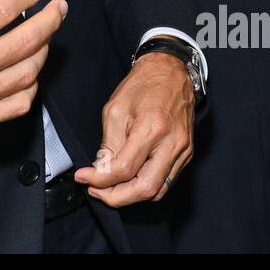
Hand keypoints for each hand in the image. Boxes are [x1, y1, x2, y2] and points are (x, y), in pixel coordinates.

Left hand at [73, 52, 193, 205]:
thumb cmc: (143, 86)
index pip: (125, 168)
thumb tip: (102, 171)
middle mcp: (172, 143)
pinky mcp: (186, 153)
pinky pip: (166, 181)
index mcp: (152, 128)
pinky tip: (129, 181)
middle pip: (145, 188)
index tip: (83, 178)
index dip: (100, 179)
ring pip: (158, 190)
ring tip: (110, 188)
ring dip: (131, 196)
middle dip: (117, 197)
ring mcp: (182, 150)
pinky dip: (146, 186)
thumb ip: (109, 143)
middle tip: (96, 191)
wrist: (171, 72)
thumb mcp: (115, 109)